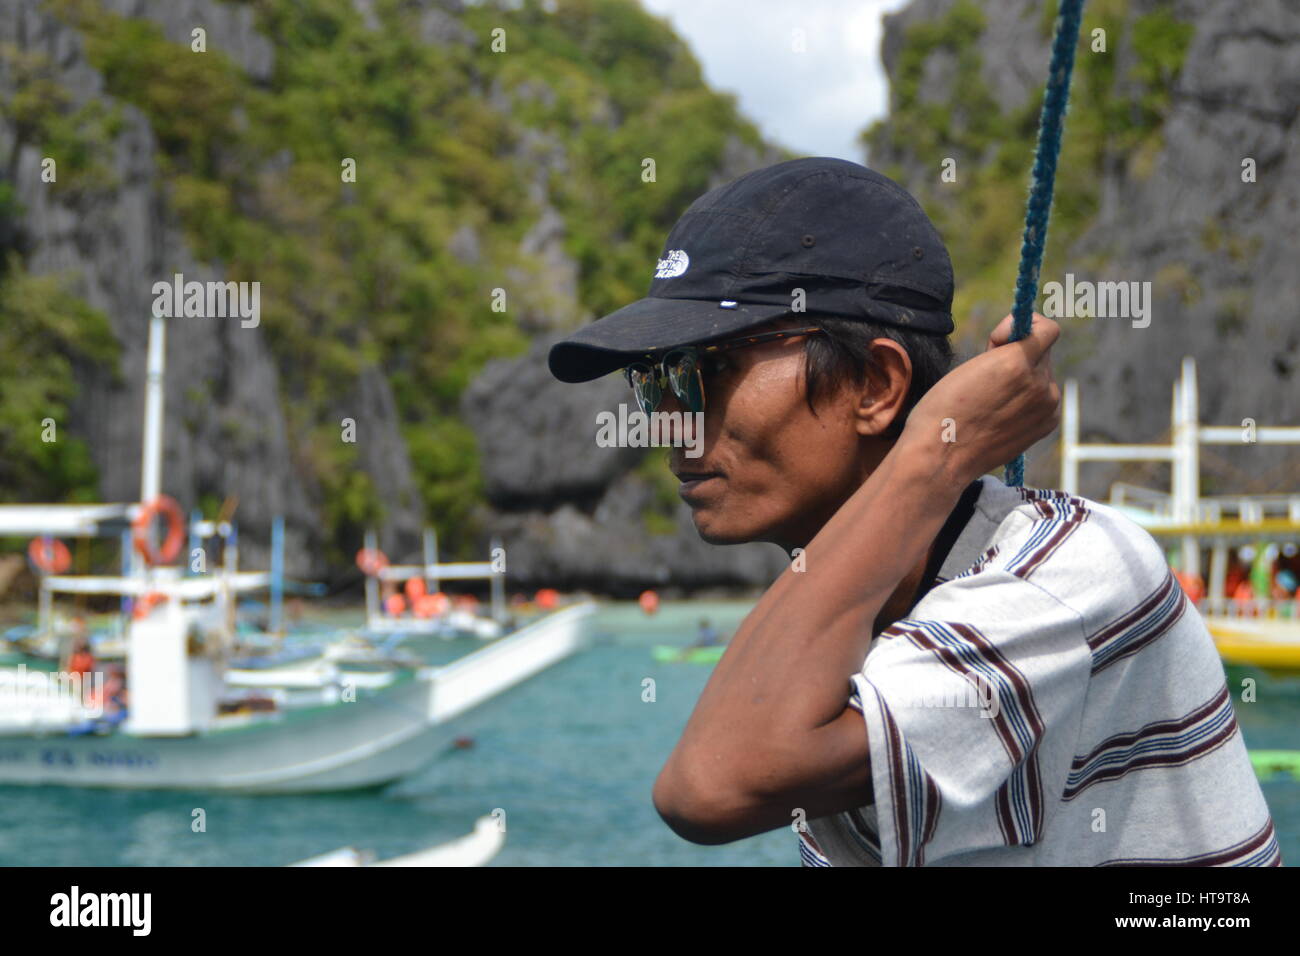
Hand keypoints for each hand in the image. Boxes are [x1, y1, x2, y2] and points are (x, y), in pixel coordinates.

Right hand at [898, 312, 1060, 484]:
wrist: (941, 457)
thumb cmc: (943, 409)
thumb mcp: (970, 366)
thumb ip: (1004, 352)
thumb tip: (1024, 345)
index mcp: (1018, 364)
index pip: (1045, 329)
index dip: (1020, 327)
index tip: (998, 340)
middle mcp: (1040, 384)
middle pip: (1040, 353)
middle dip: (1018, 355)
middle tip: (987, 375)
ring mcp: (1047, 407)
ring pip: (1042, 376)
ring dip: (1023, 378)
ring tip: (991, 398)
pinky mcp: (1046, 424)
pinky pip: (1044, 397)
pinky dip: (1028, 398)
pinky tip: (1001, 412)